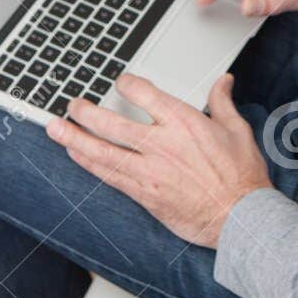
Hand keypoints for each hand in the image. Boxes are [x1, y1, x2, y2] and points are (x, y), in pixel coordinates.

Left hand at [46, 72, 269, 248]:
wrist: (241, 216)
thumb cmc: (242, 176)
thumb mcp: (237, 130)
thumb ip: (223, 102)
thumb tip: (222, 81)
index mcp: (184, 122)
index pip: (144, 94)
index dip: (126, 84)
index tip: (120, 82)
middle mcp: (161, 144)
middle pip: (112, 123)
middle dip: (86, 112)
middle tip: (72, 105)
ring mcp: (150, 170)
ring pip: (102, 150)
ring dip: (74, 138)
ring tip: (55, 128)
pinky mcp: (145, 194)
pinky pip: (109, 175)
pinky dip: (89, 163)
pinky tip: (76, 154)